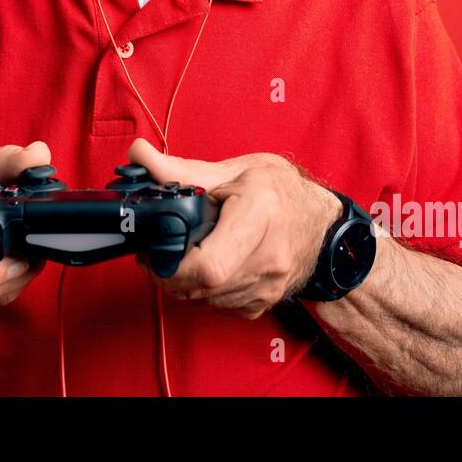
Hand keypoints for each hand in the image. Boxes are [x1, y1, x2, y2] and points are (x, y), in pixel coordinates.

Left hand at [127, 138, 343, 318]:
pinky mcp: (263, 303)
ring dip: (185, 282)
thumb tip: (139, 155)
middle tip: (161, 249)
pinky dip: (205, 291)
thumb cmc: (281, 192)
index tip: (156, 247)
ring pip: (206, 300)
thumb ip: (182, 170)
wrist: (322, 223)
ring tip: (184, 253)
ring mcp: (268, 285)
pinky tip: (208, 266)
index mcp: (260, 215)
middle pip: (202, 286)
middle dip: (170, 272)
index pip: (209, 265)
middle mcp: (269, 257)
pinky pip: (219, 306)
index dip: (173, 264)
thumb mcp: (234, 170)